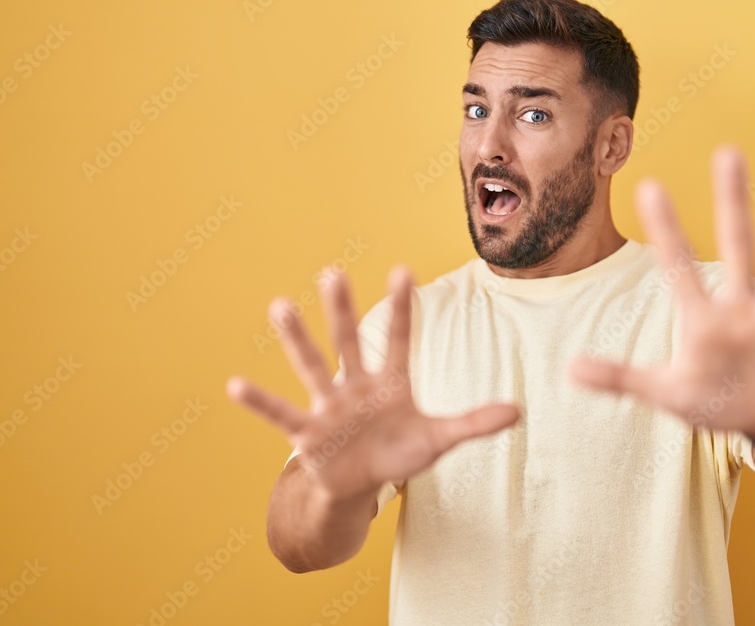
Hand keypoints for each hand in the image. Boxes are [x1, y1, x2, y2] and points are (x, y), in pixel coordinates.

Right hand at [227, 265, 520, 500]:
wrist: (360, 485)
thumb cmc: (399, 454)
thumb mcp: (438, 440)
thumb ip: (473, 424)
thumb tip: (519, 411)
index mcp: (390, 383)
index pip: (398, 339)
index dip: (400, 308)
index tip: (402, 270)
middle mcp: (356, 386)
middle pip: (349, 342)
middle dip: (342, 309)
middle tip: (333, 271)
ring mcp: (329, 407)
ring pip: (312, 366)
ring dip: (296, 339)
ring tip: (280, 305)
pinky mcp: (307, 434)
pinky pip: (281, 414)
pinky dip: (260, 402)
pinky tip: (235, 384)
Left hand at [568, 146, 754, 438]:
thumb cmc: (717, 402)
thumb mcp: (666, 393)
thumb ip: (620, 378)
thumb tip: (568, 368)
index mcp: (702, 320)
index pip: (678, 267)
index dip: (666, 230)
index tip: (650, 186)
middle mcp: (742, 307)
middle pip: (736, 245)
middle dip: (731, 202)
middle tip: (727, 151)